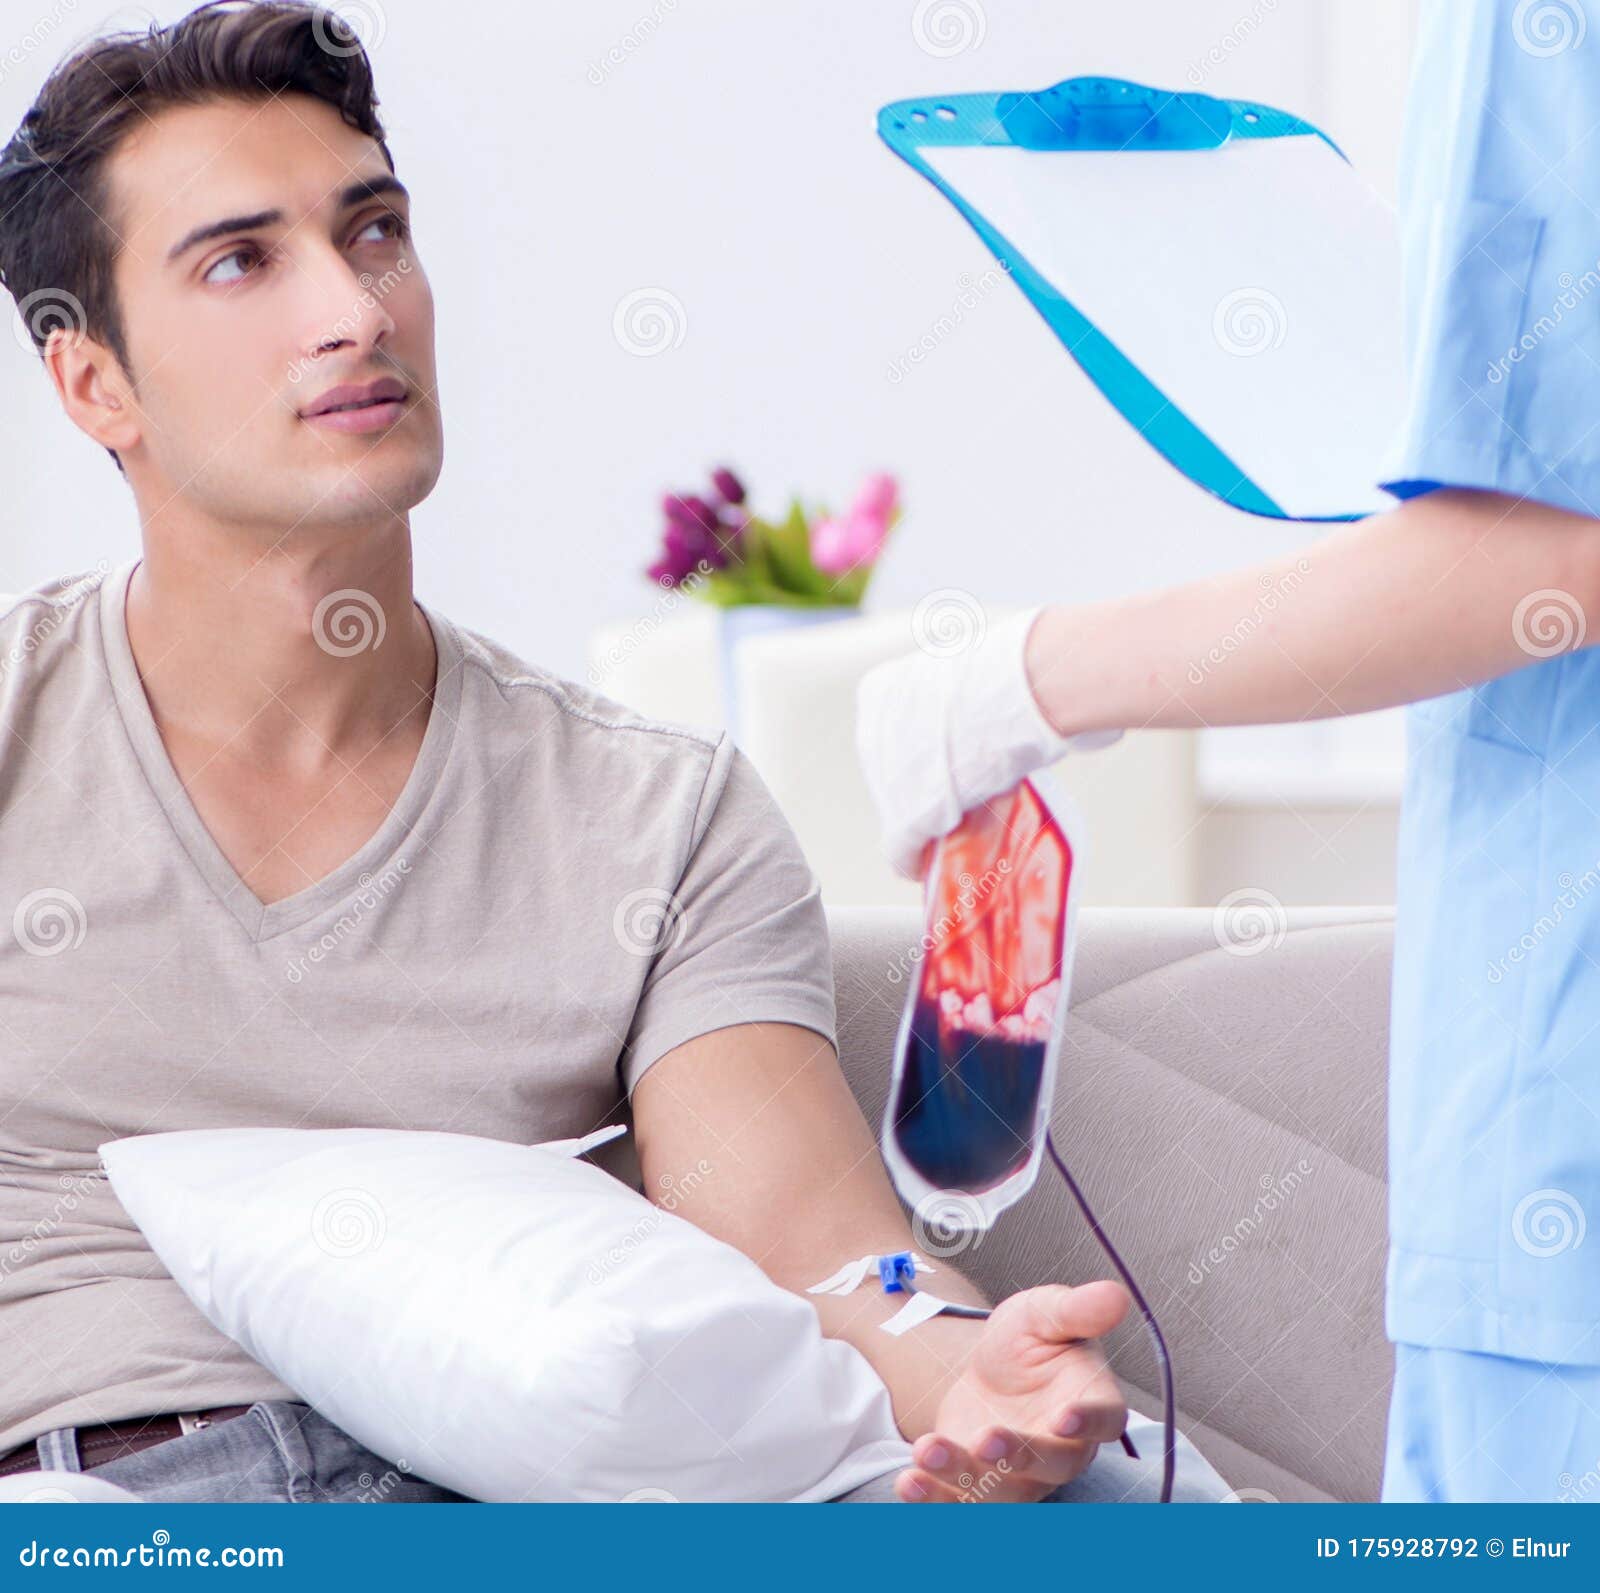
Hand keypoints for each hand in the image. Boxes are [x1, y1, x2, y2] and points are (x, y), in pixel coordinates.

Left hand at [853, 605, 1122, 879]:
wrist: (1021, 692)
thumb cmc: (1008, 673)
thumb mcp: (965, 672)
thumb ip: (956, 695)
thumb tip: (986, 702)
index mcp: (879, 693)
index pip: (890, 733)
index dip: (917, 752)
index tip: (942, 761)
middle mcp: (871, 735)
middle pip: (891, 773)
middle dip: (918, 787)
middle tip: (956, 796)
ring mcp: (885, 779)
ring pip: (898, 810)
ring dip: (922, 823)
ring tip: (953, 829)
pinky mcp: (903, 819)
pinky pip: (901, 850)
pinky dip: (914, 861)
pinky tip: (924, 867)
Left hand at [894, 1279, 1130, 1502]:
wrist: (988, 1368)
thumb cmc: (1029, 1339)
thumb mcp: (1044, 1313)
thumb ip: (1077, 1309)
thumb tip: (1117, 1294)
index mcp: (1091, 1402)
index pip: (1104, 1419)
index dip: (1087, 1422)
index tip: (1063, 1418)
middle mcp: (1063, 1449)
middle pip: (1052, 1466)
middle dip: (1018, 1457)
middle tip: (986, 1439)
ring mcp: (1022, 1476)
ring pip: (1002, 1491)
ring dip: (963, 1478)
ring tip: (927, 1449)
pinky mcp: (981, 1488)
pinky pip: (962, 1504)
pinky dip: (935, 1500)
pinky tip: (909, 1482)